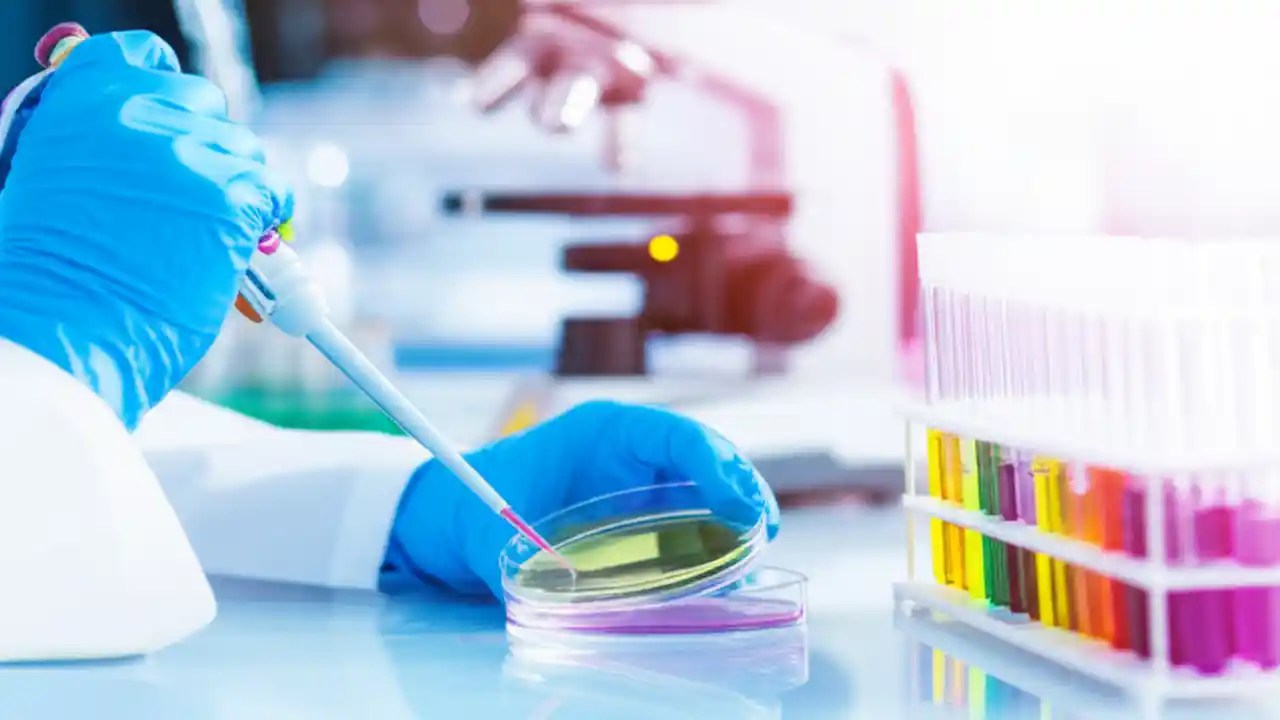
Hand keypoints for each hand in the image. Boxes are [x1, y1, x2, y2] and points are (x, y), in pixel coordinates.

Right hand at [0, 31, 290, 428]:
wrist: (62, 328)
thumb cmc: (51, 274)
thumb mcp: (53, 181)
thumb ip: (102, 147)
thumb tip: (154, 142)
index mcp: (80, 98)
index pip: (143, 57)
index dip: (167, 90)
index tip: (178, 121)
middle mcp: (137, 110)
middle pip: (206, 107)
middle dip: (208, 150)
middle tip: (198, 200)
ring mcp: (188, 151)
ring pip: (245, 152)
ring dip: (240, 188)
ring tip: (214, 235)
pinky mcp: (231, 195)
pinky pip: (273, 192)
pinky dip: (269, 219)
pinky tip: (250, 246)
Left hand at [386, 400, 779, 597]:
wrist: (453, 515)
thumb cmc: (473, 505)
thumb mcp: (493, 533)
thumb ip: (525, 564)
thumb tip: (567, 595)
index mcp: (604, 433)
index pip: (676, 435)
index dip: (716, 465)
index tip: (740, 505)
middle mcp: (633, 455)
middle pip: (706, 462)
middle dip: (740, 492)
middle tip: (762, 531)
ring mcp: (642, 487)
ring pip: (705, 497)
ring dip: (731, 526)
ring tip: (748, 560)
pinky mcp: (642, 520)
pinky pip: (688, 530)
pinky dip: (708, 552)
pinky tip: (721, 579)